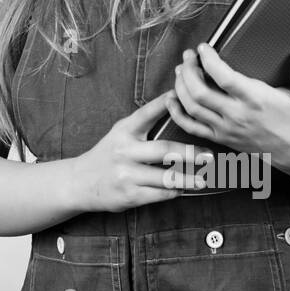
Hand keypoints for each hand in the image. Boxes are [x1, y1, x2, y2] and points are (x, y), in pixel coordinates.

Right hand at [68, 92, 213, 212]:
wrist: (80, 182)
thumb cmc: (107, 155)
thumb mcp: (119, 134)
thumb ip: (142, 125)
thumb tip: (175, 109)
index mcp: (123, 131)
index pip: (146, 114)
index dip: (163, 104)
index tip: (181, 96)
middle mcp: (124, 151)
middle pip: (164, 150)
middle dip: (190, 153)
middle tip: (209, 156)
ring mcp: (126, 174)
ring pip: (166, 177)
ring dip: (189, 179)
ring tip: (204, 180)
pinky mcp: (129, 195)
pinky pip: (159, 194)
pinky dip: (174, 192)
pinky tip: (183, 190)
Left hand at [167, 43, 289, 160]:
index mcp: (256, 100)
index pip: (224, 78)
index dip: (209, 60)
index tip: (203, 47)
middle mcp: (237, 115)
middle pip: (199, 92)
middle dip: (188, 70)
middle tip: (188, 56)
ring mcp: (225, 128)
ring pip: (192, 107)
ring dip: (180, 86)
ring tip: (180, 70)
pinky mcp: (219, 138)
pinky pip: (191, 126)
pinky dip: (176, 112)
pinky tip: (172, 97)